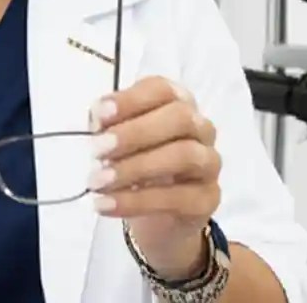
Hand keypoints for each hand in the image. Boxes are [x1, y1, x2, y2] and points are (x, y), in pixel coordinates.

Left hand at [87, 76, 220, 280]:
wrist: (157, 216)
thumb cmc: (136, 162)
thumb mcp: (117, 140)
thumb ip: (108, 126)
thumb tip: (97, 122)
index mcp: (177, 102)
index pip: (161, 90)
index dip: (131, 100)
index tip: (99, 116)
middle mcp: (200, 127)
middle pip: (179, 118)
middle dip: (135, 133)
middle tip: (97, 150)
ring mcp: (209, 163)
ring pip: (183, 156)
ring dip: (135, 167)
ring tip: (98, 181)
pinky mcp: (208, 198)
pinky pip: (177, 197)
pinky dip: (136, 201)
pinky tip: (107, 204)